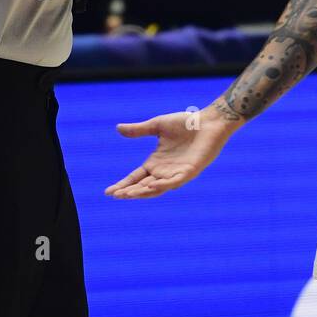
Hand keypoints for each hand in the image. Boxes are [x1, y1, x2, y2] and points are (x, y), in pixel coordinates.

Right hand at [106, 105, 238, 197]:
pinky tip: (151, 186)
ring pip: (157, 188)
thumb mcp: (157, 125)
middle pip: (143, 186)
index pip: (136, 177)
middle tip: (115, 195)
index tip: (108, 191)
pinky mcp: (190, 171)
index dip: (123, 184)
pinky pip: (175, 181)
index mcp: (156, 163)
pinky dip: (163, 185)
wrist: (208, 121)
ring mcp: (177, 173)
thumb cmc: (185, 123)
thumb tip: (118, 128)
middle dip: (129, 192)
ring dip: (142, 192)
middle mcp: (164, 171)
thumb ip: (139, 130)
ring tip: (127, 194)